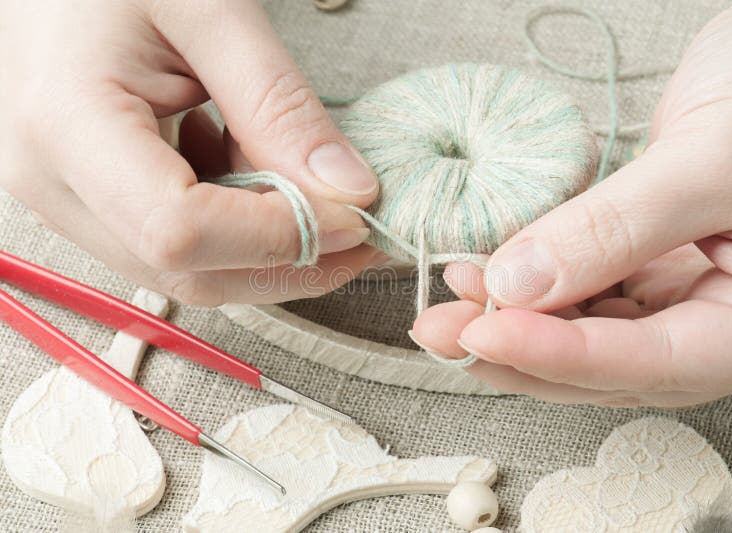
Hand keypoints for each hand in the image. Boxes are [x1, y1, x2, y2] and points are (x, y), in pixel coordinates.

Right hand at [0, 0, 382, 304]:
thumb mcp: (210, 10)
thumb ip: (280, 105)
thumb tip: (350, 193)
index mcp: (67, 125)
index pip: (181, 231)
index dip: (279, 238)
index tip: (354, 216)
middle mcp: (54, 185)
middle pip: (189, 271)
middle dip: (289, 259)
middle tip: (360, 222)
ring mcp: (68, 203)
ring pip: (189, 272)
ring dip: (267, 244)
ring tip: (296, 173)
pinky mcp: (93, 205)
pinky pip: (178, 248)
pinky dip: (237, 226)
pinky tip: (242, 160)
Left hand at [412, 0, 731, 406]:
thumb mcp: (716, 156)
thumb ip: (617, 227)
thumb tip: (516, 285)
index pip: (655, 362)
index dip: (560, 354)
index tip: (480, 334)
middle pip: (614, 363)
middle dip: (521, 350)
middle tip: (441, 334)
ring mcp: (697, 288)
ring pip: (597, 328)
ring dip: (522, 318)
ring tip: (453, 296)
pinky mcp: (664, 256)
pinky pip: (596, 285)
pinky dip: (543, 281)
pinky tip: (493, 271)